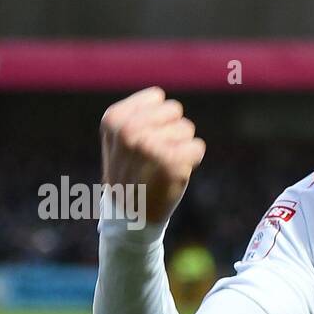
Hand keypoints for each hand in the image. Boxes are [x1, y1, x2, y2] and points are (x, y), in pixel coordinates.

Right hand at [100, 87, 205, 225]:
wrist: (131, 216)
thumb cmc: (131, 174)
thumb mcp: (120, 138)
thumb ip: (138, 115)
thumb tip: (161, 96)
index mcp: (114, 118)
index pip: (158, 97)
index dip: (159, 118)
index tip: (145, 140)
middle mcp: (129, 129)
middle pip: (175, 110)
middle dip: (172, 130)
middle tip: (156, 155)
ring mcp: (150, 145)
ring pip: (188, 129)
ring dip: (182, 146)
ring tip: (163, 165)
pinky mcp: (171, 162)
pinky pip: (198, 147)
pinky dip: (193, 160)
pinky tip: (175, 174)